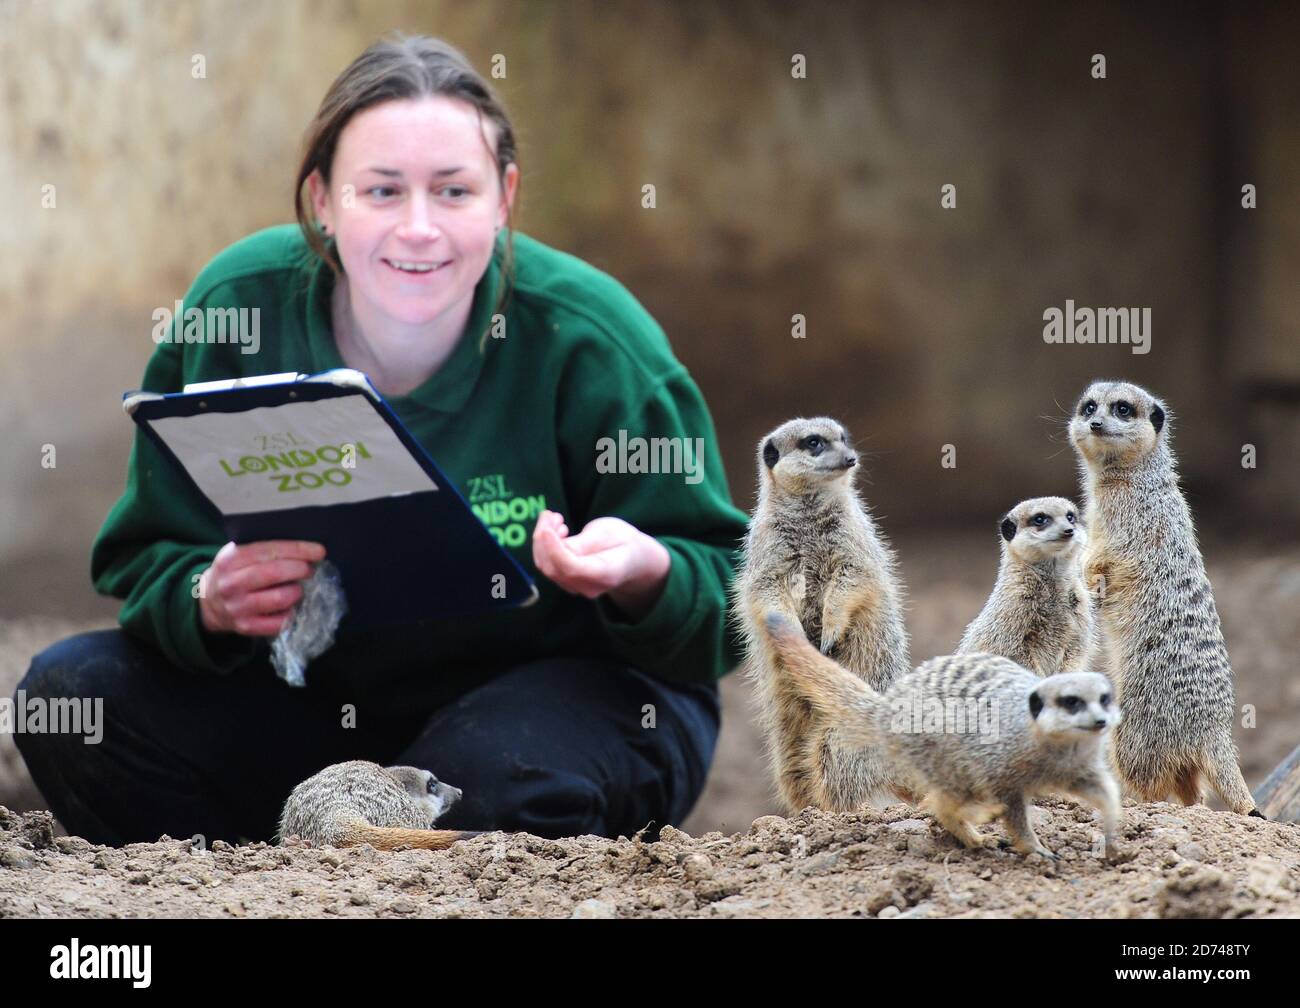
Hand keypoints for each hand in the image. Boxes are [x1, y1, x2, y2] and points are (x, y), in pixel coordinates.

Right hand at [198, 540, 325, 636]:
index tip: (319, 551)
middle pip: (274, 573)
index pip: (269, 550)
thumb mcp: (238, 557)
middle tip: (309, 570)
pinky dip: (290, 614)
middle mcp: (232, 583)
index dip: (298, 550)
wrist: (208, 603)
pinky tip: (290, 607)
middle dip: (300, 569)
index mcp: (230, 560)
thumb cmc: (234, 575)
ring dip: (296, 592)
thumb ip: (264, 551)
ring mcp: (238, 607)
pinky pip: (278, 622)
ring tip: (297, 589)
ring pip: (279, 598)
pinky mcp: (245, 626)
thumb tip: (305, 551)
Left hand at [532, 510, 670, 621]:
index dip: (554, 549)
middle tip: (549, 514)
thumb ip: (586, 542)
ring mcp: (577, 588)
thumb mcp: (611, 532)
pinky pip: (548, 565)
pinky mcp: (567, 582)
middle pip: (553, 568)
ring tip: (555, 518)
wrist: (633, 559)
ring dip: (542, 540)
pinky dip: (545, 545)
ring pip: (546, 566)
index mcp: (605, 574)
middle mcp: (589, 587)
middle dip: (543, 538)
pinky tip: (557, 529)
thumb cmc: (623, 542)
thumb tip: (559, 546)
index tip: (546, 528)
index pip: (571, 567)